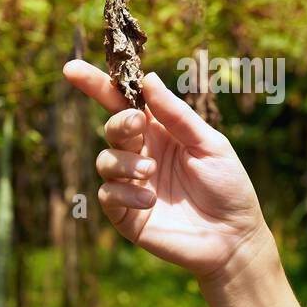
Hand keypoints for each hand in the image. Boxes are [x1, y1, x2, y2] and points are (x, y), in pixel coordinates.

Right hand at [64, 59, 306, 306]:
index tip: (71, 69)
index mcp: (160, 131)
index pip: (122, 103)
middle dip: (118, 123)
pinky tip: (149, 199)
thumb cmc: (227, 186)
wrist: (234, 237)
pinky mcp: (127, 215)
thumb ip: (177, 115)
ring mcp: (133, 185)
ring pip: (105, 161)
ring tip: (150, 171)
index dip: (96, 84)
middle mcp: (142, 154)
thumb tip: (148, 79)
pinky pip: (108, 195)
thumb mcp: (209, 144)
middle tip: (134, 125)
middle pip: (111, 128)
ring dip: (123, 161)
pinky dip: (124, 193)